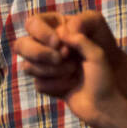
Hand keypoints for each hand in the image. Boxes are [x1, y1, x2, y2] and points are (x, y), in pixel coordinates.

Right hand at [17, 11, 126, 126]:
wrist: (104, 103)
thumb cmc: (103, 74)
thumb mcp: (97, 51)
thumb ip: (80, 36)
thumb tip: (60, 33)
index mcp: (59, 32)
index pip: (34, 24)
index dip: (42, 33)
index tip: (59, 43)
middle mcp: (48, 48)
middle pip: (22, 45)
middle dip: (40, 53)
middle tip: (61, 58)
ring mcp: (45, 67)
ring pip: (28, 66)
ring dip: (52, 71)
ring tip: (72, 72)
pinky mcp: (45, 84)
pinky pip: (38, 83)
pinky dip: (55, 85)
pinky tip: (70, 86)